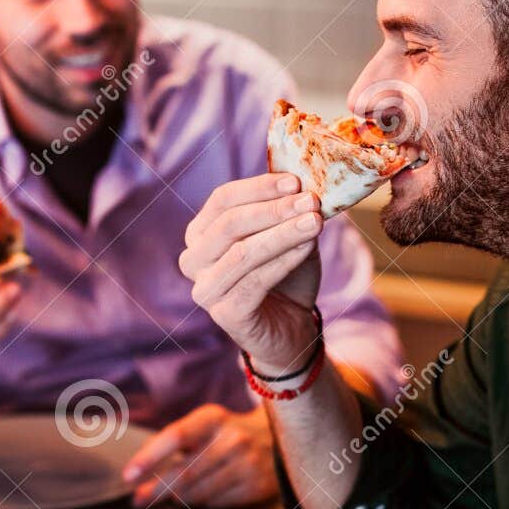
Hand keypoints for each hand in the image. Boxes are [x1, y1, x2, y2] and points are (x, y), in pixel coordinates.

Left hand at [122, 404, 277, 508]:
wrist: (278, 437)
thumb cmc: (226, 432)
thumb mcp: (203, 424)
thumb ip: (174, 441)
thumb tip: (139, 472)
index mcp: (213, 418)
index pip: (176, 436)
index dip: (149, 457)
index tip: (128, 476)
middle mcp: (233, 439)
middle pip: (184, 472)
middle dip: (156, 490)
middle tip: (137, 500)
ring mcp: (248, 464)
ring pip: (199, 492)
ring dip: (177, 498)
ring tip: (168, 497)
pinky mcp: (257, 485)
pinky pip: (217, 502)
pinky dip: (201, 502)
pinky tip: (198, 497)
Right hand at [179, 172, 322, 375]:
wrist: (291, 326)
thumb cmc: (285, 275)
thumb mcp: (286, 235)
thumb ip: (286, 211)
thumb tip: (301, 181)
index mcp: (201, 233)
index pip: (222, 200)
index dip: (259, 188)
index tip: (296, 181)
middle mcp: (193, 260)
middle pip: (230, 224)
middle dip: (274, 210)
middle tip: (311, 201)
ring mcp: (205, 289)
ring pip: (243, 252)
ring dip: (283, 233)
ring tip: (315, 221)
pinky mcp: (224, 314)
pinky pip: (255, 281)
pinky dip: (284, 260)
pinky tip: (307, 247)